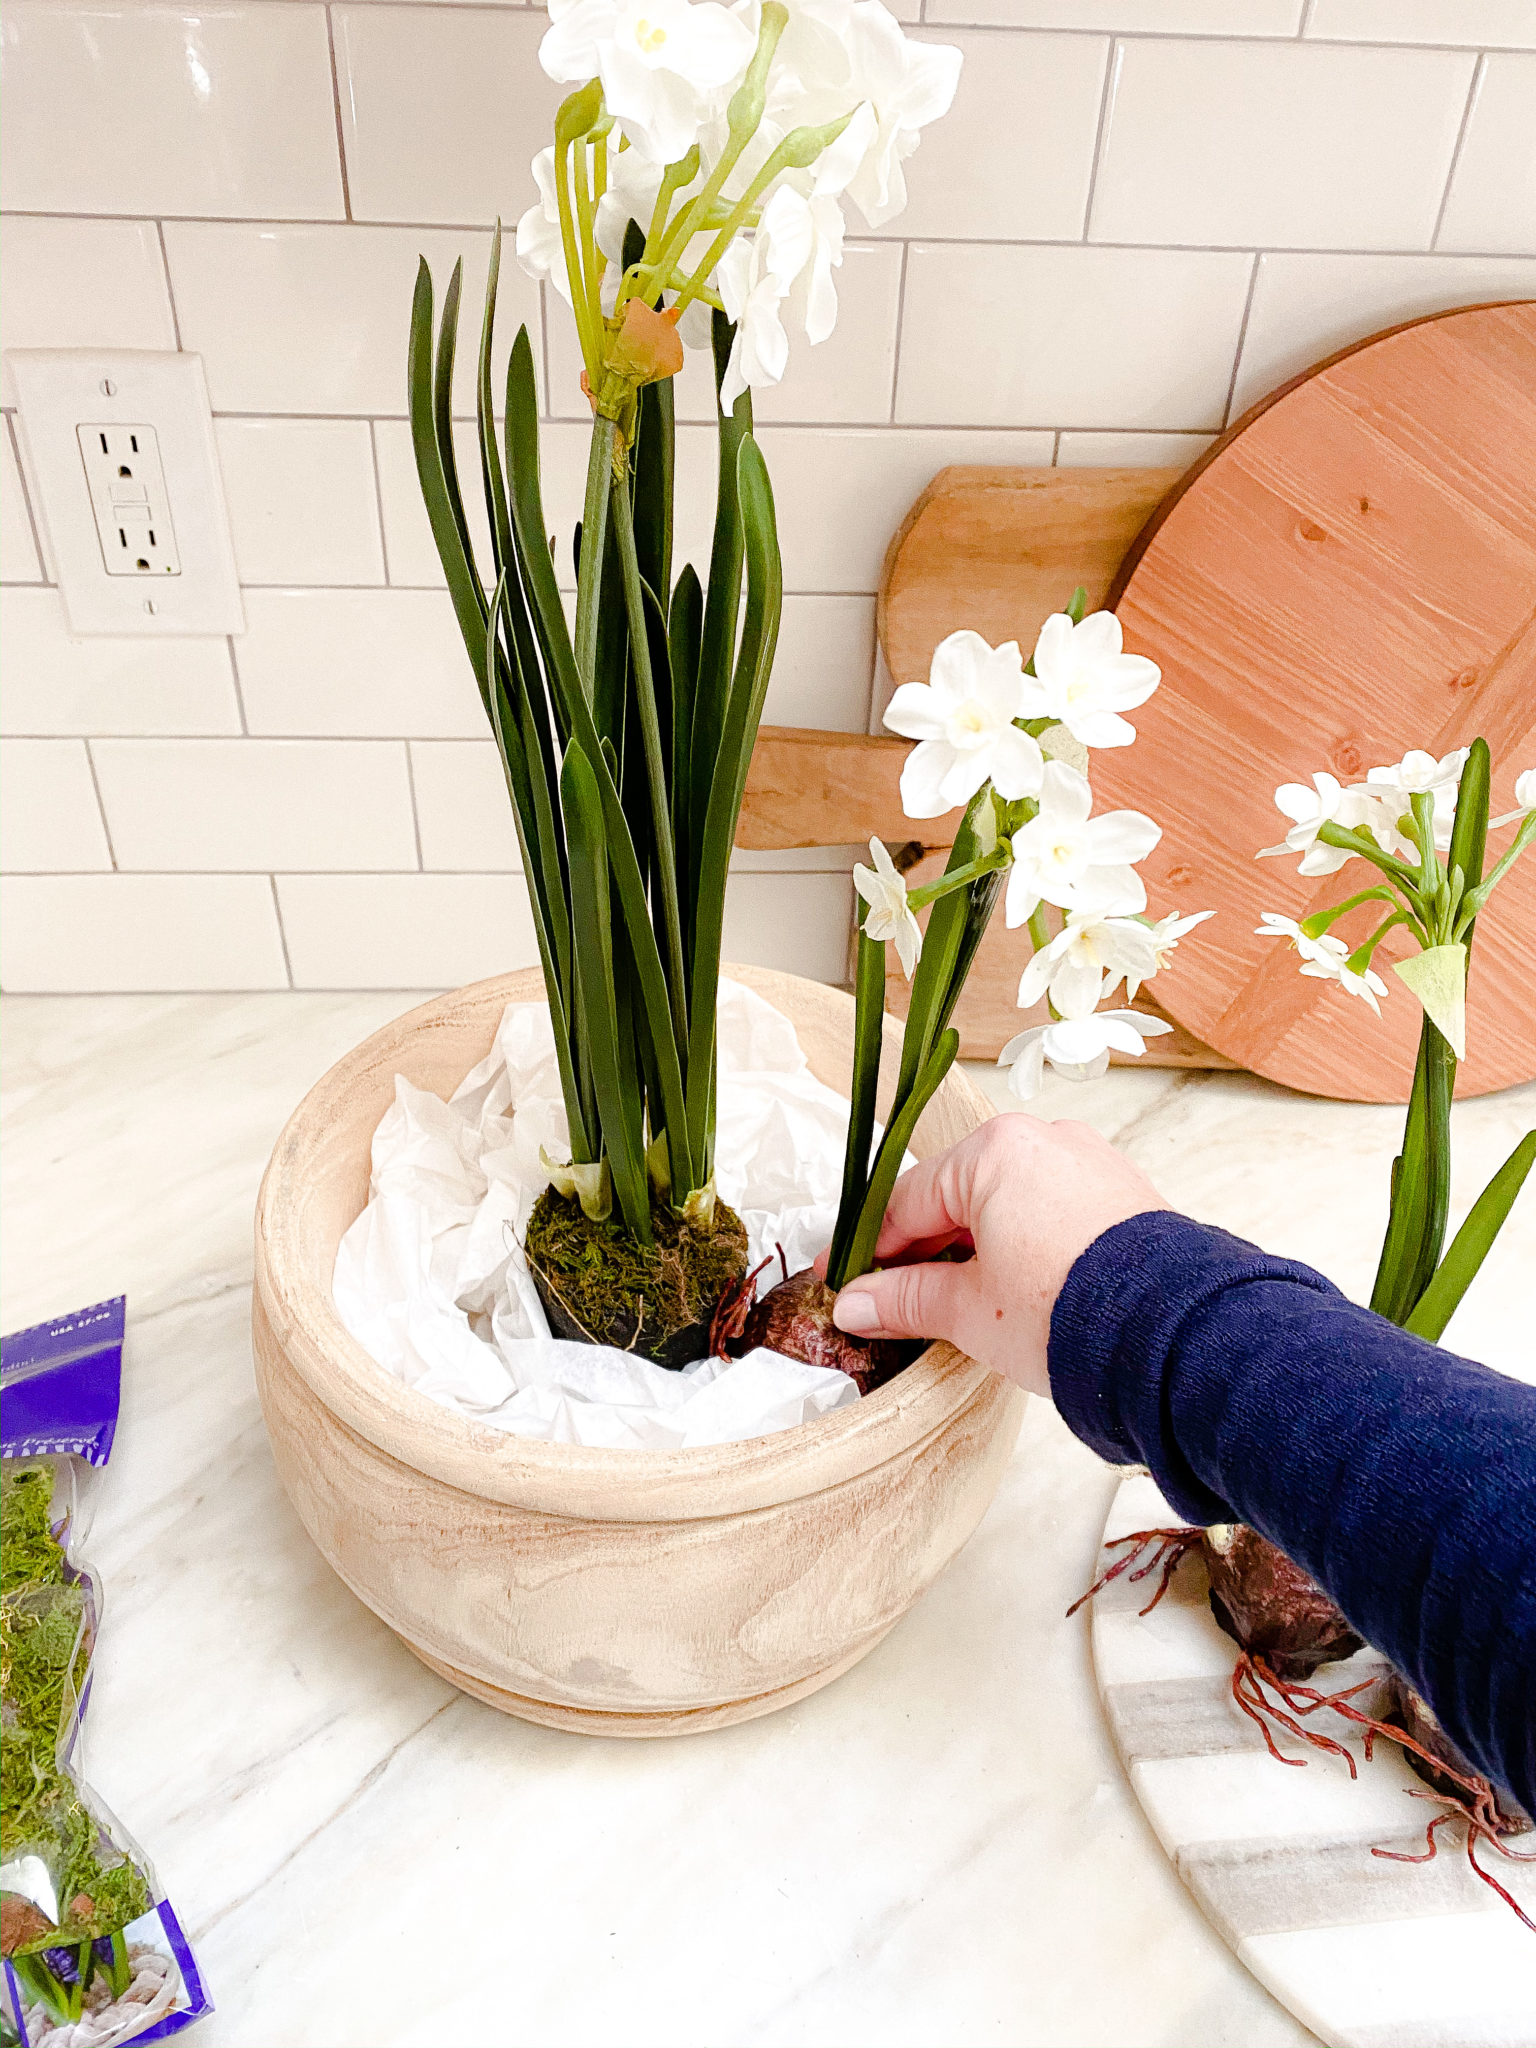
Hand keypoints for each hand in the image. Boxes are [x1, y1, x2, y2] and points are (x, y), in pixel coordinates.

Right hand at [822, 1114, 1167, 1397]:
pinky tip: (1016, 1291)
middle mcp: (1045, 1140)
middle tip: (897, 1302)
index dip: (871, 1249)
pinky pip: (1052, 1210)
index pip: (909, 1200)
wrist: (1172, 1338)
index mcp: (994, 1151)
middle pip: (959, 1196)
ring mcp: (1089, 1162)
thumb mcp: (968, 1310)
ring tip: (960, 1307)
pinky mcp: (1123, 1193)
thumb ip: (905, 1299)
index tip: (847, 1280)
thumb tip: (856, 1304)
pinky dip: (1024, 1244)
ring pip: (1008, 1203)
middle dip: (926, 1251)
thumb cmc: (1067, 1311)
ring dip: (976, 1250)